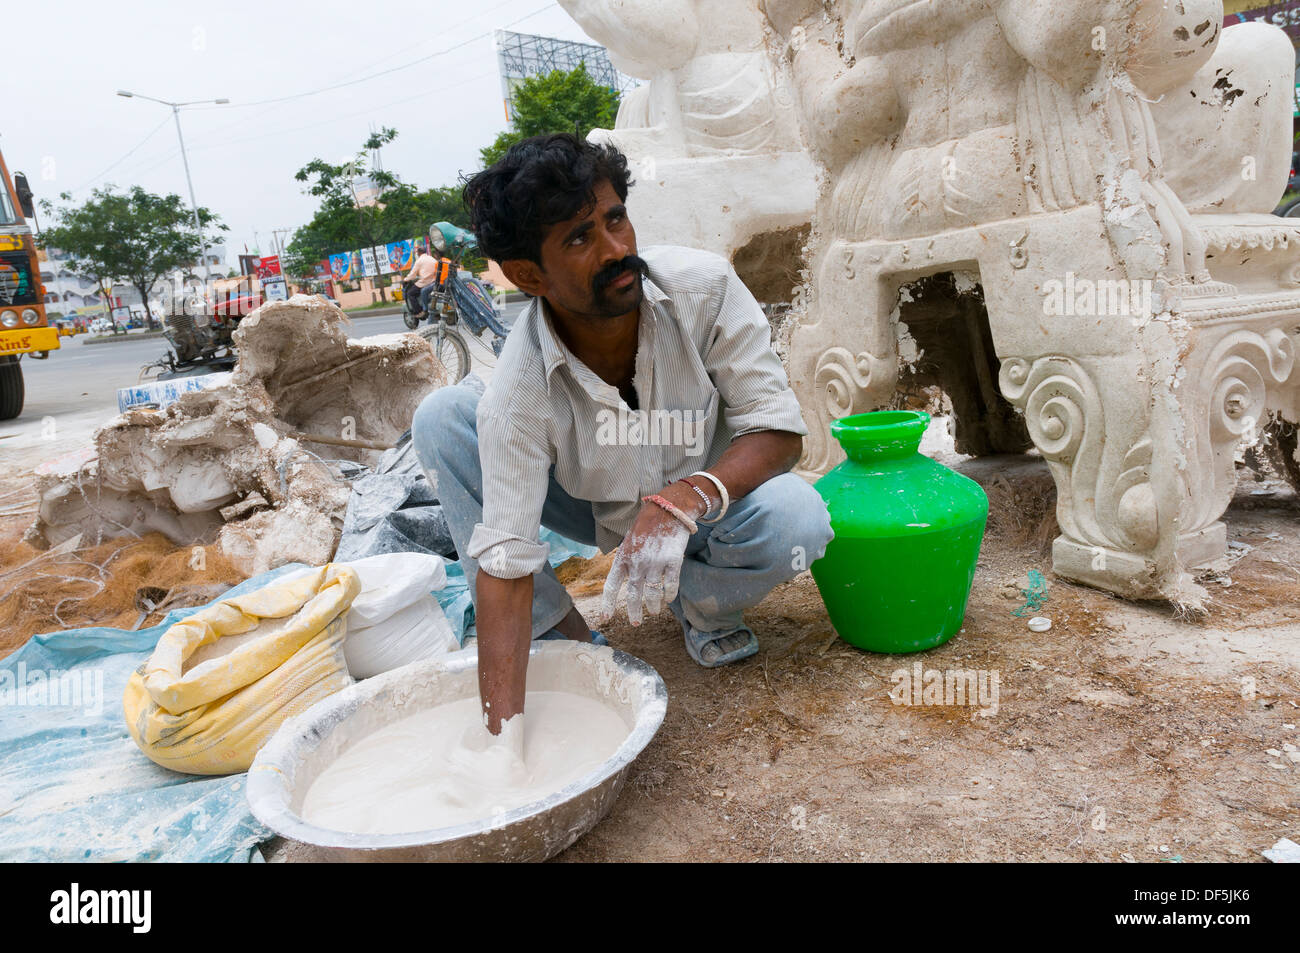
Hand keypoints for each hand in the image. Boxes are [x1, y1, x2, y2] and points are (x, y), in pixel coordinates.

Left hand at [598, 502, 691, 625]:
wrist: (669, 508)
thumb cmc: (647, 523)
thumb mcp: (629, 539)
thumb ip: (627, 559)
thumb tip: (627, 577)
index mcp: (623, 557)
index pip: (611, 586)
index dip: (608, 604)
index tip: (606, 617)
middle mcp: (637, 563)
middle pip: (633, 595)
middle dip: (634, 612)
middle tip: (635, 623)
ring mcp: (655, 563)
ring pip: (652, 594)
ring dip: (653, 606)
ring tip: (653, 611)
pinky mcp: (672, 562)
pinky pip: (670, 586)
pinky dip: (669, 595)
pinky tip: (668, 599)